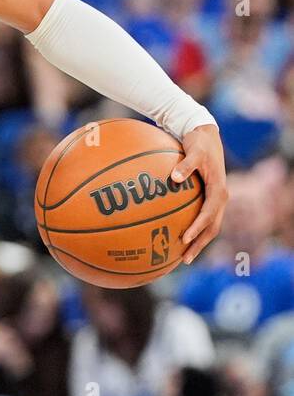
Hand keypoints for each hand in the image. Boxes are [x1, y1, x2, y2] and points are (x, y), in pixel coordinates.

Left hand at [173, 123, 227, 264]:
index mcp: (219, 190)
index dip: (197, 228)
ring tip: (183, 256)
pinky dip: (195, 230)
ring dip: (198, 242)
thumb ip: (185, 165)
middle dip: (199, 244)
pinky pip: (203, 218)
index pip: (209, 215)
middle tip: (184, 260)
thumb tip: (174, 177)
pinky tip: (179, 236)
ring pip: (210, 226)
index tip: (184, 239)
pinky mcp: (209, 197)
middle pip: (212, 228)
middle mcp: (220, 198)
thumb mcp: (193, 151)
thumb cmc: (198, 143)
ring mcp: (216, 199)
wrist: (205, 135)